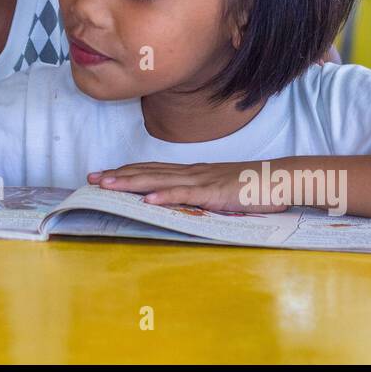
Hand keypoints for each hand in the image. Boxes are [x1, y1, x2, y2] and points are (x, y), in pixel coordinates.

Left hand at [88, 162, 289, 212]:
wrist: (280, 178)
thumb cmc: (252, 186)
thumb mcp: (219, 189)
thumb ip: (199, 194)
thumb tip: (179, 202)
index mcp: (191, 172)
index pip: (152, 169)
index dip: (126, 171)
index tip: (103, 174)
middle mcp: (191, 172)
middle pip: (148, 172)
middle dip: (118, 175)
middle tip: (91, 178)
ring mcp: (201, 181)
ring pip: (159, 180)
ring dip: (131, 182)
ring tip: (107, 185)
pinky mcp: (214, 192)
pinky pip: (185, 195)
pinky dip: (165, 196)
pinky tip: (148, 200)